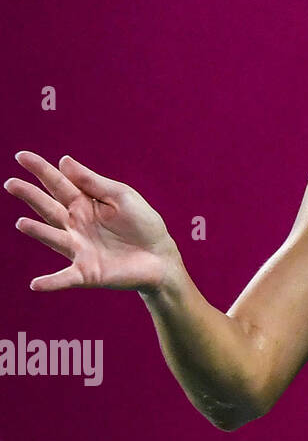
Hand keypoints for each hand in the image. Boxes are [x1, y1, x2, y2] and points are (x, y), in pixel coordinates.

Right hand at [6, 151, 178, 292]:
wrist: (160, 256)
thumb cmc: (141, 223)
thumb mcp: (121, 196)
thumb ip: (93, 182)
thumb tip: (64, 160)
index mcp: (84, 204)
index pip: (59, 184)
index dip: (41, 170)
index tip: (21, 156)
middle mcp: (75, 225)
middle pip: (49, 208)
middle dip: (31, 196)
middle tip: (11, 183)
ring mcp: (78, 249)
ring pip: (54, 238)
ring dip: (38, 233)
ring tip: (22, 224)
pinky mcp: (87, 272)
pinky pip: (66, 278)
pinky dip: (51, 282)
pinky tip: (36, 284)